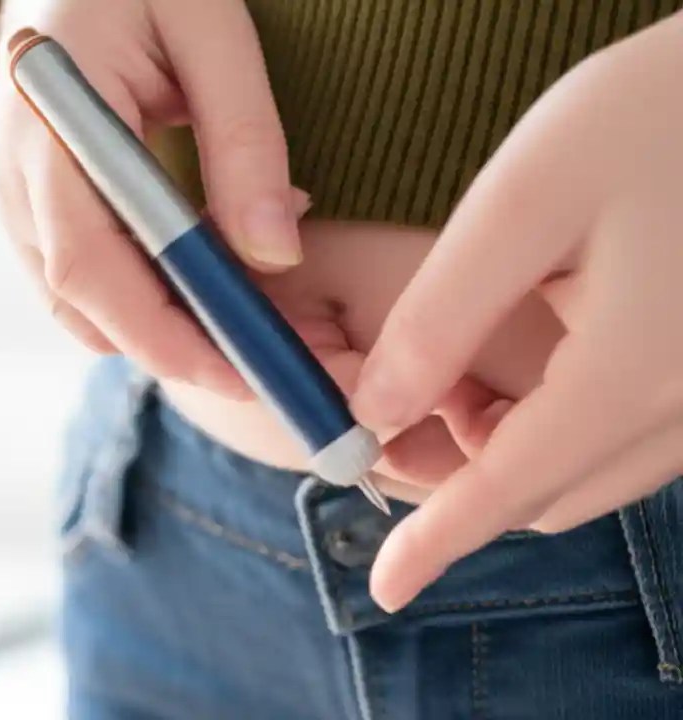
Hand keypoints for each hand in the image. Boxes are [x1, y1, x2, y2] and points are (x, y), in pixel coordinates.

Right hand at [0, 0, 305, 396]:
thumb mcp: (211, 31)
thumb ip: (244, 140)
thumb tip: (274, 256)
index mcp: (51, 125)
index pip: (89, 262)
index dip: (159, 332)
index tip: (236, 369)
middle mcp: (16, 174)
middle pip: (79, 301)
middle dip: (170, 348)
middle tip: (260, 365)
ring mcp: (15, 193)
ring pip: (78, 301)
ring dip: (157, 327)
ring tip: (245, 319)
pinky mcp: (32, 201)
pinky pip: (80, 275)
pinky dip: (140, 297)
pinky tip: (201, 278)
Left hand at [350, 13, 682, 611]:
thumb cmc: (654, 115)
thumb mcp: (526, 198)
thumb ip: (442, 313)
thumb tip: (379, 410)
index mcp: (634, 373)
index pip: (510, 492)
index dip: (438, 543)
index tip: (387, 589)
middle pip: (550, 493)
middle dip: (458, 481)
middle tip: (392, 416)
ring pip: (592, 470)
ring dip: (507, 452)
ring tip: (446, 374)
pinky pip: (630, 434)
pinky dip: (558, 426)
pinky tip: (516, 366)